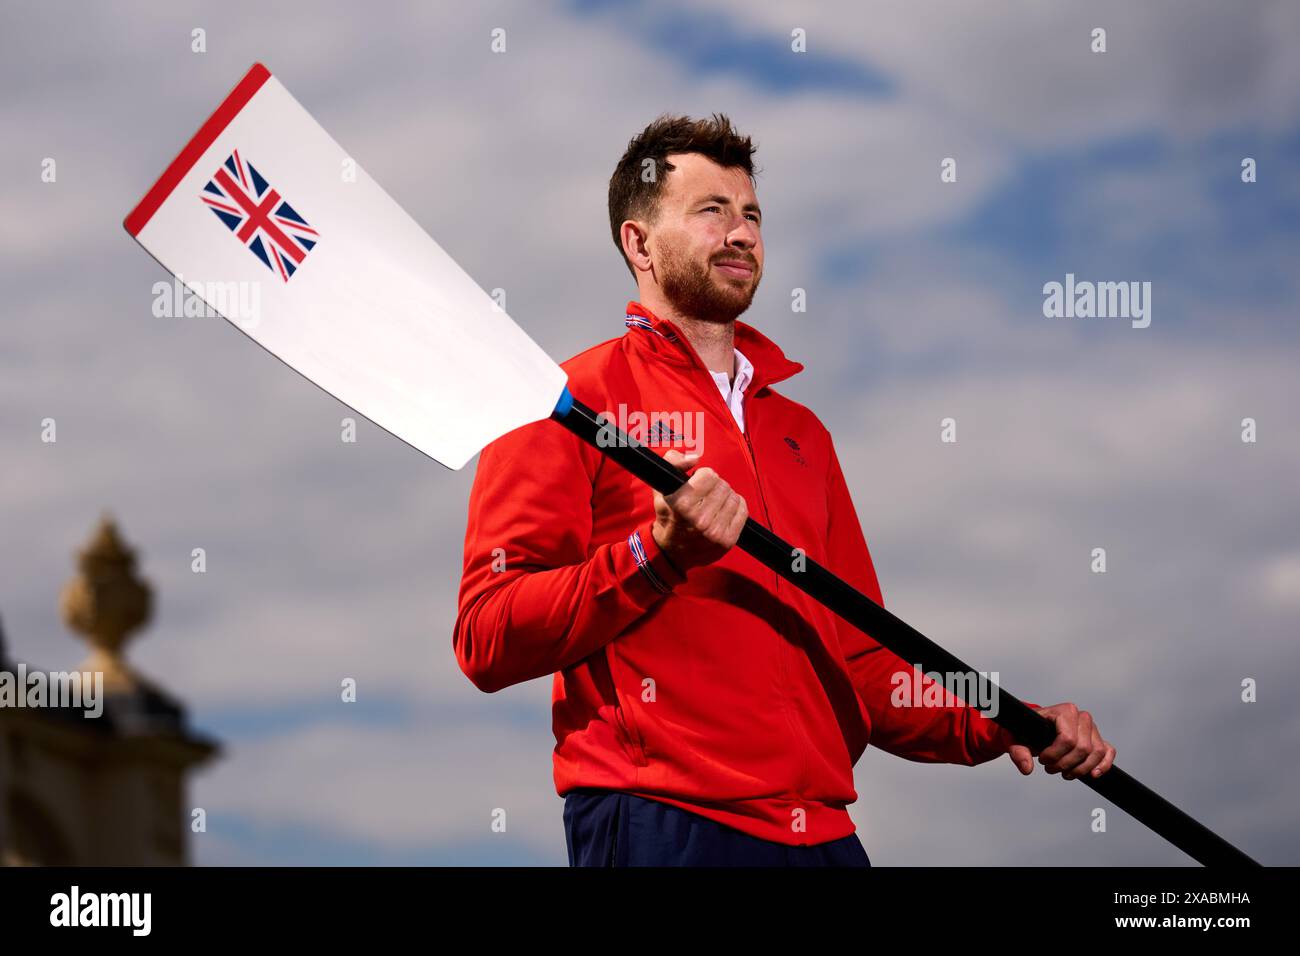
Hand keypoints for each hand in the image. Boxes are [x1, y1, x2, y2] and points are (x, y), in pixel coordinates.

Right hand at [651, 450, 748, 572]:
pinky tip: (724, 511)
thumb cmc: (668, 515)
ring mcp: (715, 532)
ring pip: (733, 497)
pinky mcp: (727, 541)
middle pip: (722, 485)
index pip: (709, 475)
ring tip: (714, 504)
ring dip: (725, 497)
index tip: (697, 483)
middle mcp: (699, 519)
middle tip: (705, 496)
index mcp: (682, 504)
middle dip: (714, 487)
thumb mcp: (661, 487)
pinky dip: (736, 507)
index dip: (703, 476)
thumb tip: (695, 458)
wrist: (672, 551)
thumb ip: (673, 462)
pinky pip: (742, 511)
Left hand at [1002, 702, 1116, 779]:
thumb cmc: (1024, 730)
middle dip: (1066, 764)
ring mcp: (1091, 728)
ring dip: (1081, 769)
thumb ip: (1017, 751)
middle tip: (1050, 769)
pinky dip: (1103, 765)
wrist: (1033, 729)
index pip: (1068, 738)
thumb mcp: (1014, 738)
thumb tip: (1027, 768)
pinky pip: (1108, 752)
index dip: (1056, 755)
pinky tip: (1092, 774)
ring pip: (1096, 753)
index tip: (1043, 760)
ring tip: (1065, 773)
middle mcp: (1081, 717)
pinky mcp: (1098, 739)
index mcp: (1063, 711)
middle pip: (1083, 748)